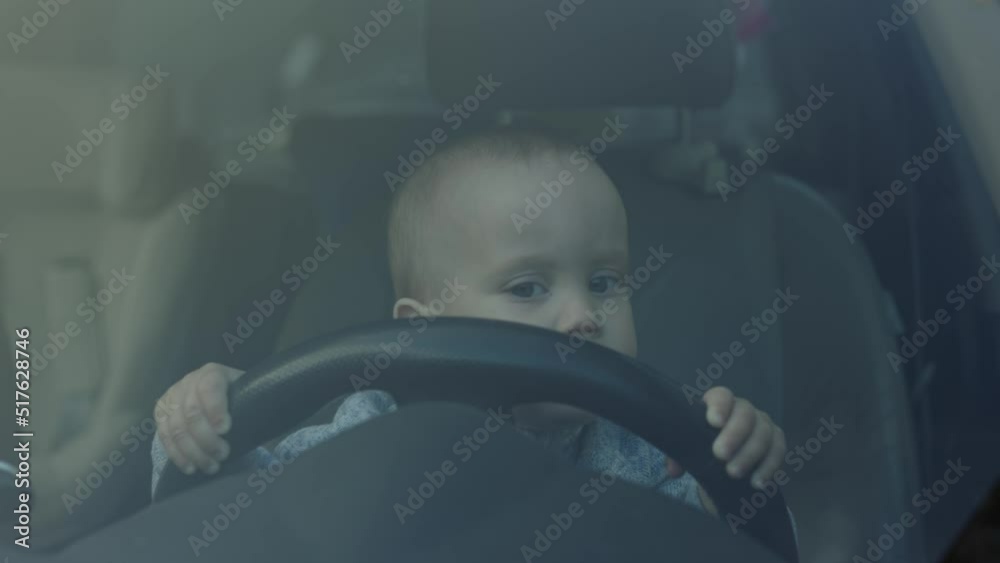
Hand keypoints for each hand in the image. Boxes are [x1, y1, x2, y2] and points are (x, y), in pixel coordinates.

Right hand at [154, 362, 243, 474]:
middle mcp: (188, 382)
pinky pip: (164, 436)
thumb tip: (267, 419)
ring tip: (211, 466)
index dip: (215, 408)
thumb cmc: (239, 397)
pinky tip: (191, 467)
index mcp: (212, 373)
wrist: (220, 395)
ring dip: (193, 452)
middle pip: (191, 412)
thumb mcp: (248, 392)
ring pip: (176, 427)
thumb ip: (253, 401)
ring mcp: (172, 397)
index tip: (225, 430)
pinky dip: (177, 455)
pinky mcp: (161, 413)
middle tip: (223, 455)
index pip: (209, 388)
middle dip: (207, 438)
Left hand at [665, 386, 786, 504]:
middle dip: (734, 434)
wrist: (725, 458)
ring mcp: (762, 423)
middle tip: (720, 455)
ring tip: (733, 473)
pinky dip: (769, 466)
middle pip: (745, 413)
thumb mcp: (689, 448)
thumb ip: (679, 455)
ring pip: (763, 432)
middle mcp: (743, 409)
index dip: (720, 406)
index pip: (722, 396)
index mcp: (719, 404)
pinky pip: (778, 449)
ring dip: (750, 454)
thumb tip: (674, 471)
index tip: (714, 422)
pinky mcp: (776, 440)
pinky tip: (757, 482)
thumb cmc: (703, 445)